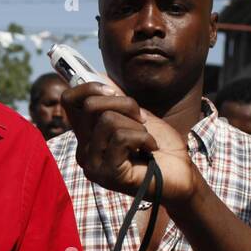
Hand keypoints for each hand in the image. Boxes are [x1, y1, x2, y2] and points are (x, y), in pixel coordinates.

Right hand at [61, 82, 197, 204]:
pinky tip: (151, 149)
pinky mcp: (107, 174)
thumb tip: (97, 74)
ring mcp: (93, 165)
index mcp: (87, 136)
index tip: (114, 92)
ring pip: (107, 121)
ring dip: (137, 126)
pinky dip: (144, 137)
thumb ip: (115, 101)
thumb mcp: (136, 115)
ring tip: (147, 139)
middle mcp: (84, 151)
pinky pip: (121, 138)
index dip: (89, 87)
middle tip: (142, 120)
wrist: (182, 175)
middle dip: (124, 104)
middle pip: (90, 106)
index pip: (68, 100)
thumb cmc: (161, 146)